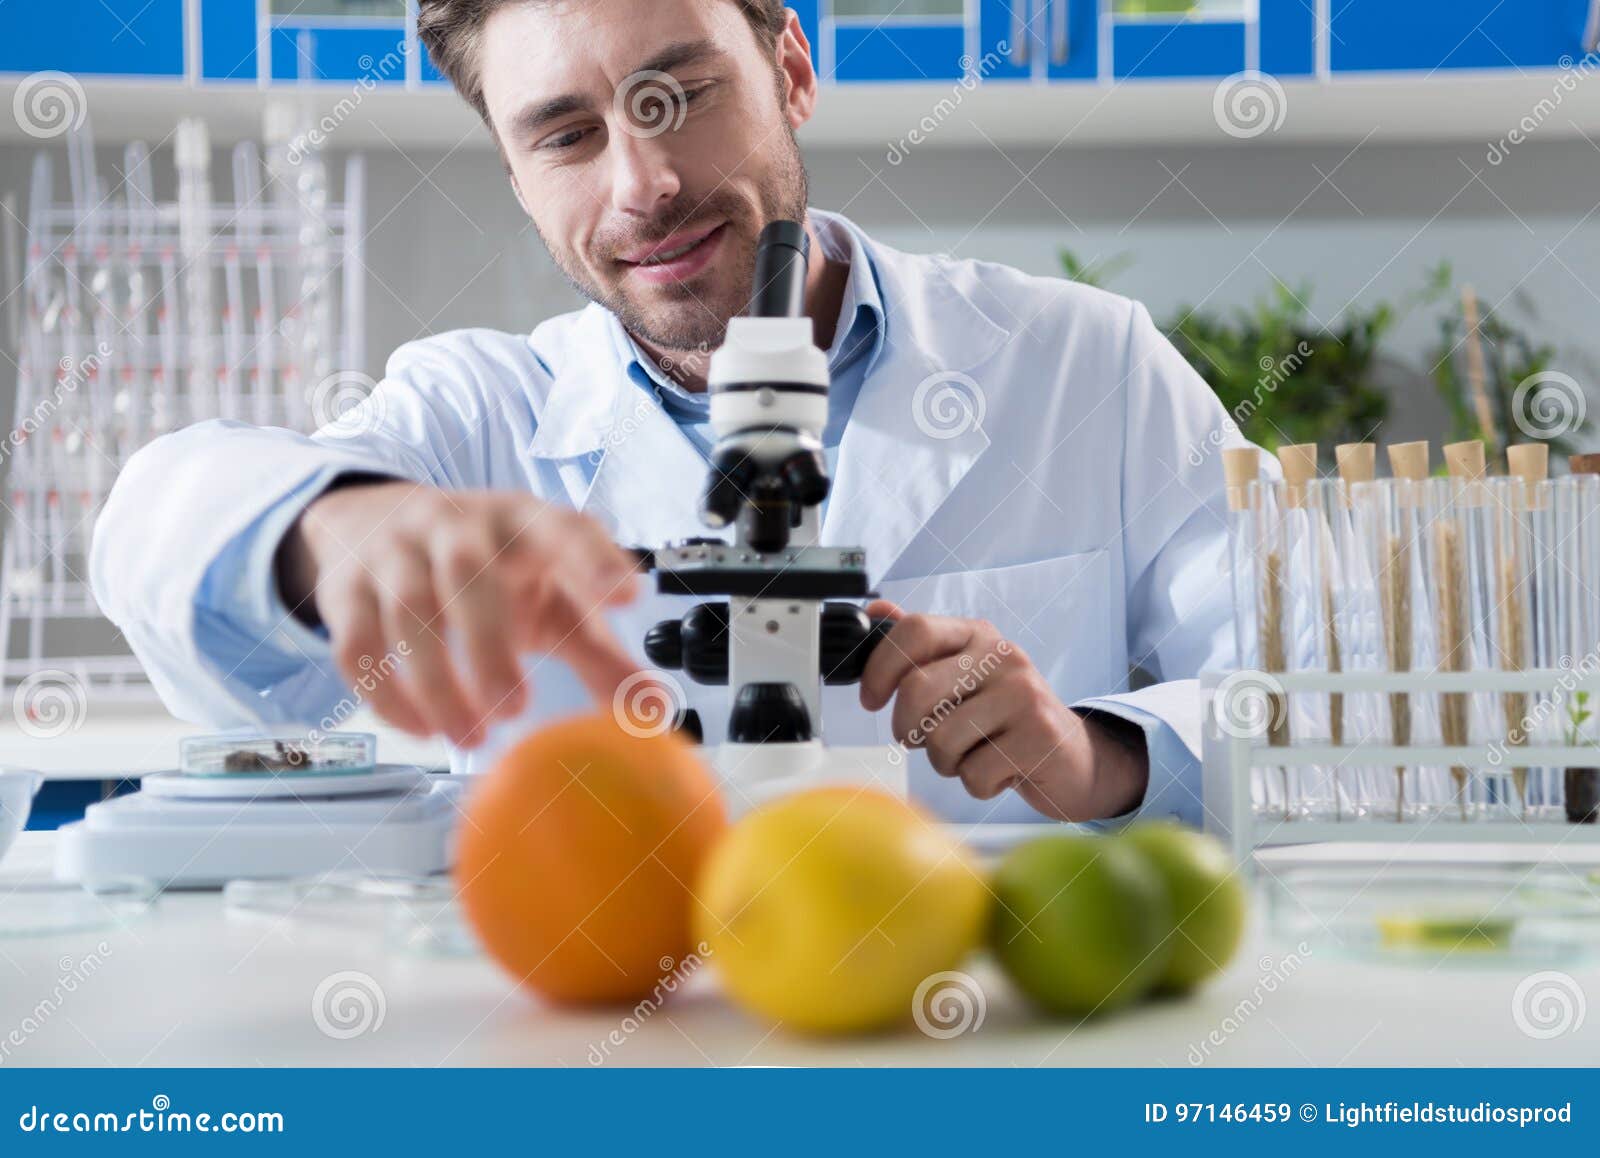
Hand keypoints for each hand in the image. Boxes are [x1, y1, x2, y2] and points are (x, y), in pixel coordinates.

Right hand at [276, 480, 642, 747]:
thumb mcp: (550, 599)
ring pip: (408, 612)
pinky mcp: (348, 589)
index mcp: (523, 522)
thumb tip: (656, 714)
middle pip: (470, 574)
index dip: (595, 558)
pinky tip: (421, 729)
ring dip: (438, 682)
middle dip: (490, 646)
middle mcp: (458, 526)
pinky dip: (385, 692)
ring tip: (472, 737)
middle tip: (515, 711)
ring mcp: (396, 553)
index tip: (629, 595)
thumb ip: (601, 654)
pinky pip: (356, 642)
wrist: (373, 522)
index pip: (563, 527)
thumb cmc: (490, 570)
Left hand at [858, 601, 1147, 820]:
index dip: (880, 667)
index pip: (915, 630)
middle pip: (917, 690)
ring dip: (945, 762)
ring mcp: (1025, 695)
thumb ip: (921, 646)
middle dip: (905, 728)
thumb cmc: (1004, 719)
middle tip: (919, 740)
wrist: (1072, 757)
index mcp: (979, 635)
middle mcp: (1004, 656)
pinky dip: (976, 783)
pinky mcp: (1040, 737)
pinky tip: (1000, 771)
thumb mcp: (965, 676)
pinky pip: (973, 774)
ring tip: (972, 754)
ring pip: (941, 740)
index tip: (871, 699)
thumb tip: (875, 610)